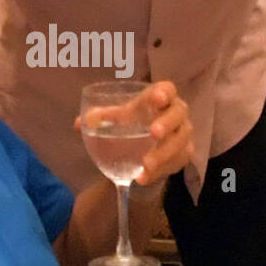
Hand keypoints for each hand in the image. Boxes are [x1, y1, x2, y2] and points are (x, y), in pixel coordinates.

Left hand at [74, 81, 193, 183]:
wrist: (140, 147)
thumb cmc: (130, 123)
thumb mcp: (115, 119)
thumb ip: (100, 118)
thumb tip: (81, 123)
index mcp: (159, 97)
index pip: (167, 89)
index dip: (164, 92)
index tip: (157, 98)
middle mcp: (175, 113)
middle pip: (178, 113)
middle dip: (167, 123)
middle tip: (154, 133)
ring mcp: (182, 134)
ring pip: (180, 141)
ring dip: (163, 153)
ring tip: (145, 164)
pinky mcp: (183, 154)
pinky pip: (177, 162)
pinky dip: (160, 171)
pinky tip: (143, 177)